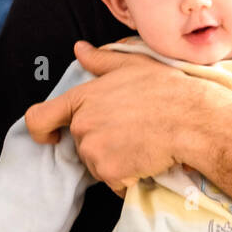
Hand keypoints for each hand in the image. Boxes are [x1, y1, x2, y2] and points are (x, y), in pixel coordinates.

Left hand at [23, 41, 199, 193]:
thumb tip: (79, 49)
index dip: (42, 129)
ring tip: (141, 144)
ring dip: (115, 160)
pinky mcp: (109, 173)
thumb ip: (100, 60)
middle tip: (131, 131)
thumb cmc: (166, 90)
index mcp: (83, 98)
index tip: (52, 135)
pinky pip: (113, 181)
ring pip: (96, 163)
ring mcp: (94, 151)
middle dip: (101, 141)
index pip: (39, 117)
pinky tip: (146, 160)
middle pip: (80, 143)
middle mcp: (82, 125)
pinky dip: (127, 178)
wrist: (192, 120)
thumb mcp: (132, 65)